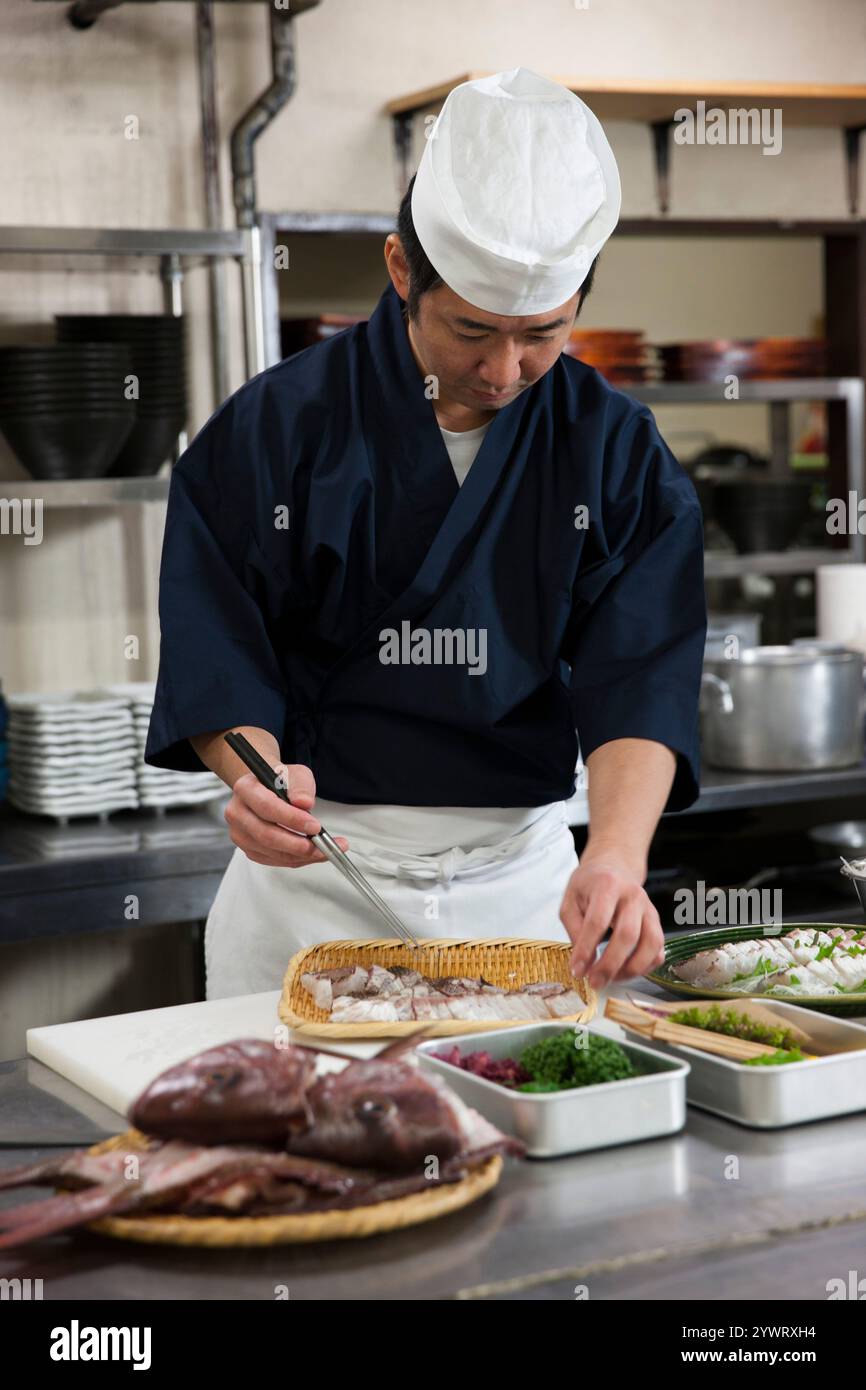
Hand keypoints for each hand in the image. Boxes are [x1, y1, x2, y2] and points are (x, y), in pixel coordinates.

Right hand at [224, 763, 348, 867]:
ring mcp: (240, 833)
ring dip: (300, 855)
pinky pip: (273, 860)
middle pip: (266, 835)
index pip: (267, 807)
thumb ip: (301, 786)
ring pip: (271, 852)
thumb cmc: (281, 781)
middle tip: (321, 844)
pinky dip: (295, 860)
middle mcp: (237, 812)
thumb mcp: (296, 774)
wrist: (269, 790)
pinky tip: (311, 854)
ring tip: (324, 851)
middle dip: (297, 843)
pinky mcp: (248, 849)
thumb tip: (304, 802)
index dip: (292, 819)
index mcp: (245, 788)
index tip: (314, 826)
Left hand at [559, 851, 664, 990]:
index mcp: (607, 885)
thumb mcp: (570, 901)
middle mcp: (633, 896)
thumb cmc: (589, 886)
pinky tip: (627, 972)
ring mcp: (649, 909)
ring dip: (631, 969)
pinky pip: (659, 949)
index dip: (587, 949)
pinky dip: (646, 966)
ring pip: (651, 944)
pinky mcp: (657, 922)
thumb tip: (583, 962)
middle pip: (627, 935)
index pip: (598, 921)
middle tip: (594, 983)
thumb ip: (575, 929)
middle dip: (610, 964)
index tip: (577, 971)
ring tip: (611, 980)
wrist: (614, 868)